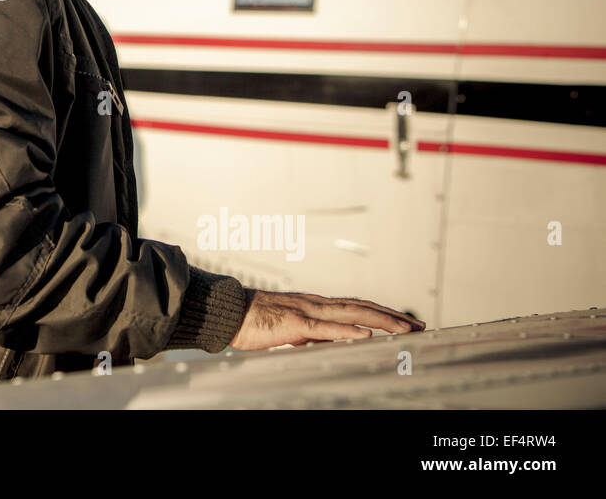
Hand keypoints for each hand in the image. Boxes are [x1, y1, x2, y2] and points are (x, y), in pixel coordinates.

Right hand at [229, 289, 425, 349]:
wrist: (228, 311)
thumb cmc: (254, 321)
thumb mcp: (290, 329)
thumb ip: (312, 334)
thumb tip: (331, 342)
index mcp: (315, 306)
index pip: (357, 307)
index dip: (383, 313)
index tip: (406, 321)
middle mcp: (316, 304)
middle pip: (363, 307)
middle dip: (393, 316)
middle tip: (420, 325)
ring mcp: (307, 312)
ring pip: (351, 313)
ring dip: (381, 320)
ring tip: (405, 328)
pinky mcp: (295, 323)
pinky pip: (326, 328)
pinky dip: (348, 331)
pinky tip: (366, 335)